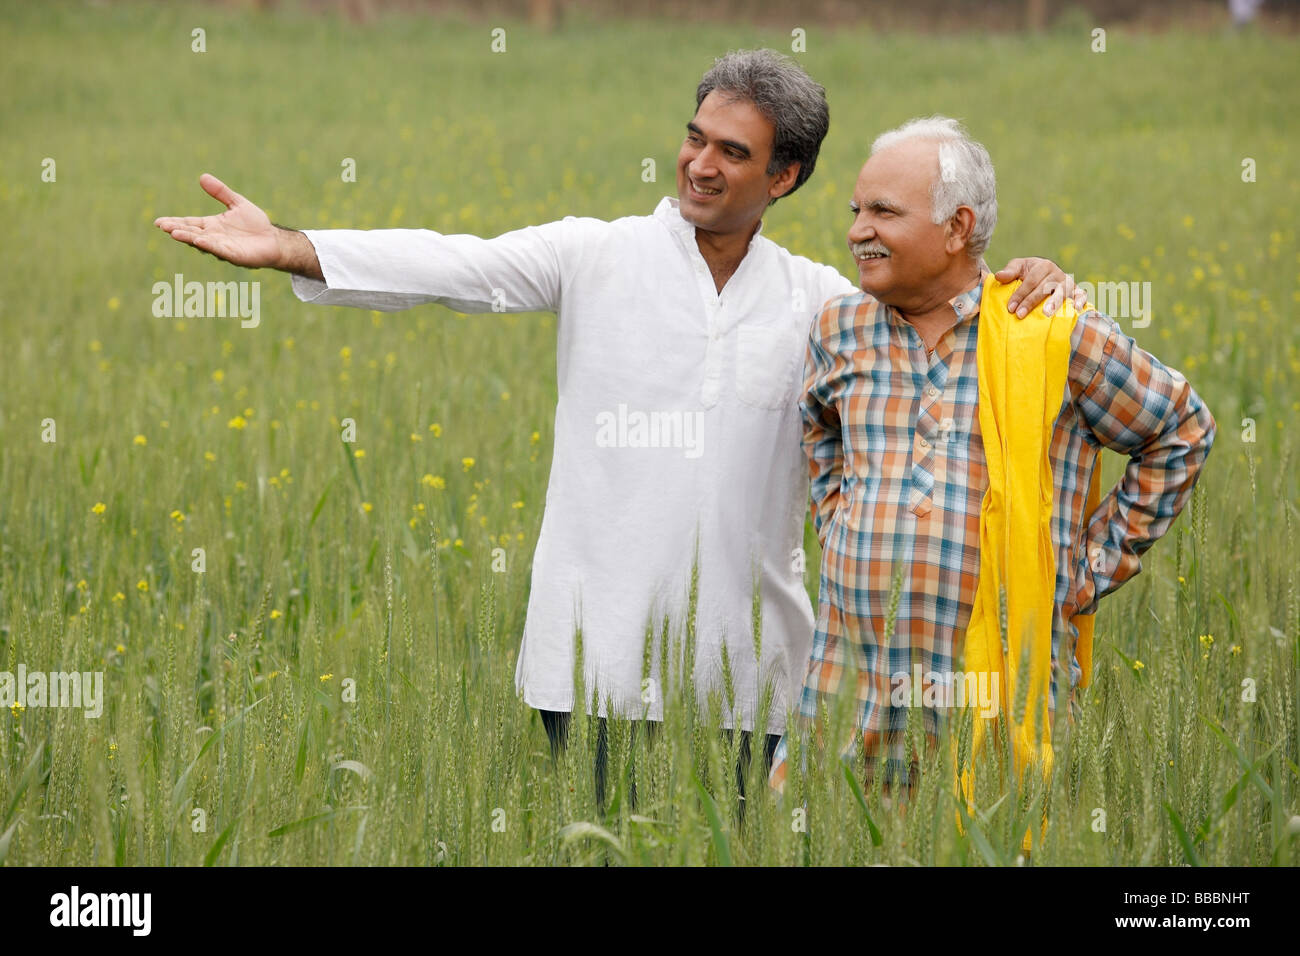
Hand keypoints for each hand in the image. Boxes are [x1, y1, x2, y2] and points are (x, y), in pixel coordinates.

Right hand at [154, 174, 282, 268]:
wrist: (274, 240)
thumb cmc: (256, 224)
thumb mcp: (237, 203)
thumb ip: (221, 192)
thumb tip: (203, 177)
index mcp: (211, 225)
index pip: (189, 223)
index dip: (174, 222)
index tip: (159, 222)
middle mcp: (213, 237)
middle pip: (191, 233)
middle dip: (177, 230)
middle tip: (162, 226)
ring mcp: (222, 247)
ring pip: (202, 243)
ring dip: (189, 238)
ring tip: (175, 233)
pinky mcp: (234, 255)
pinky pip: (220, 250)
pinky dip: (209, 246)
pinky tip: (200, 241)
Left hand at [994, 257, 1089, 317]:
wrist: (1046, 273)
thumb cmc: (1029, 272)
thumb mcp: (1019, 268)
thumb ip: (1010, 272)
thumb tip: (998, 276)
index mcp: (1044, 265)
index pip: (1031, 281)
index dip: (1020, 294)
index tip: (1010, 308)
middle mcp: (1057, 273)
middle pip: (1044, 288)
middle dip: (1031, 302)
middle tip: (1019, 314)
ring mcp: (1068, 282)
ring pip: (1061, 292)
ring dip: (1054, 302)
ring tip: (1046, 313)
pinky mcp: (1076, 291)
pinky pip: (1081, 295)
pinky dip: (1080, 301)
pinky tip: (1076, 309)